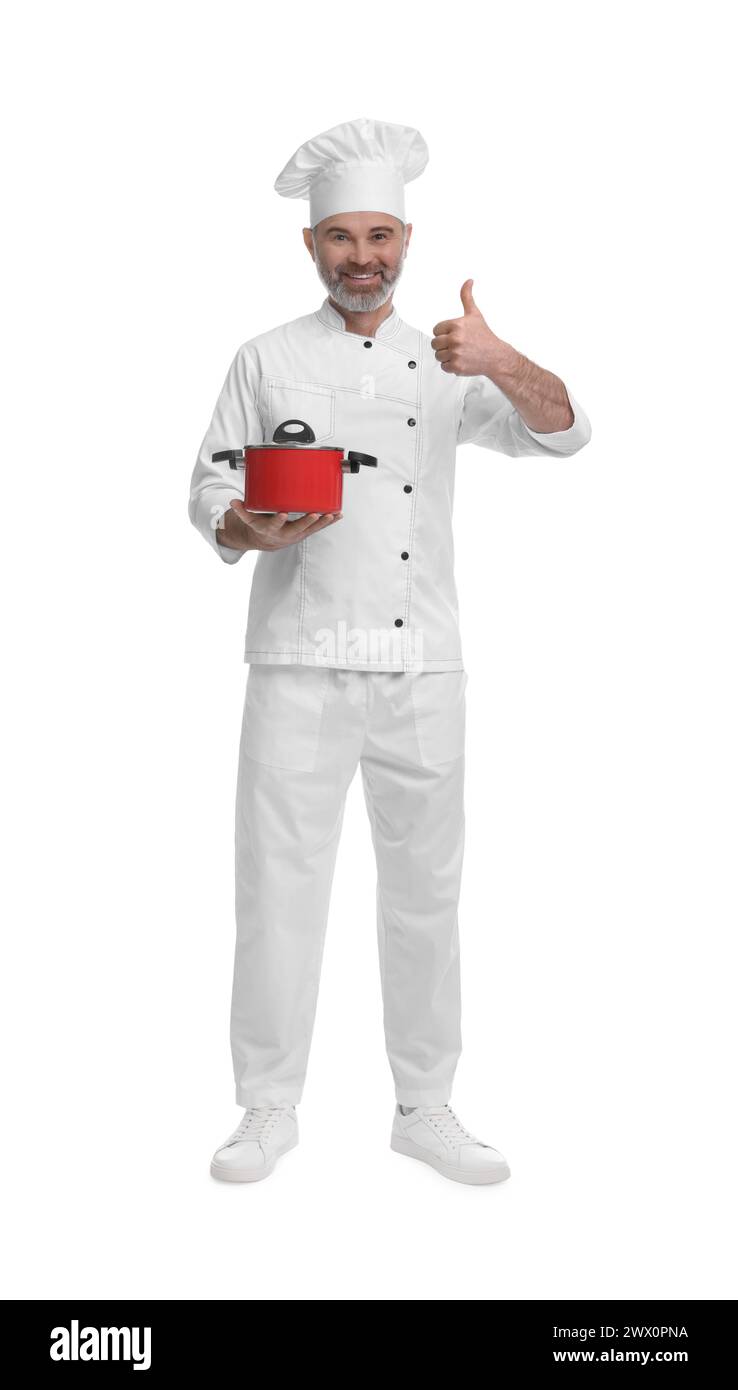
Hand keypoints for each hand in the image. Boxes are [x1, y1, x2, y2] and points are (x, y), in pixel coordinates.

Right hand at [218, 500, 341, 551]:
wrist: (269, 540)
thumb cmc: (261, 524)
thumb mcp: (249, 519)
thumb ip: (242, 510)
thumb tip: (232, 502)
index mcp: (271, 529)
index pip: (273, 525)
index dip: (278, 520)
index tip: (282, 513)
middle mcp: (286, 533)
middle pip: (297, 528)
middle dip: (306, 521)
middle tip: (314, 514)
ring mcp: (298, 533)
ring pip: (312, 529)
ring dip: (322, 522)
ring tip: (331, 515)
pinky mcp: (306, 531)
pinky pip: (319, 527)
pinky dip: (329, 521)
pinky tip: (338, 515)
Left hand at [431, 279, 506, 375]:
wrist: (496, 356)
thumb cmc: (485, 336)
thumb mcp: (474, 314)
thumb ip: (467, 297)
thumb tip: (468, 281)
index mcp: (456, 325)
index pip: (436, 330)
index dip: (444, 333)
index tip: (454, 335)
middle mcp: (455, 339)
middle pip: (434, 343)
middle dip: (444, 345)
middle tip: (456, 345)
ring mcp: (455, 353)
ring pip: (438, 355)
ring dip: (446, 356)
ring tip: (459, 352)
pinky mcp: (456, 366)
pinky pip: (443, 366)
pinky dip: (450, 366)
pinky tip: (461, 360)